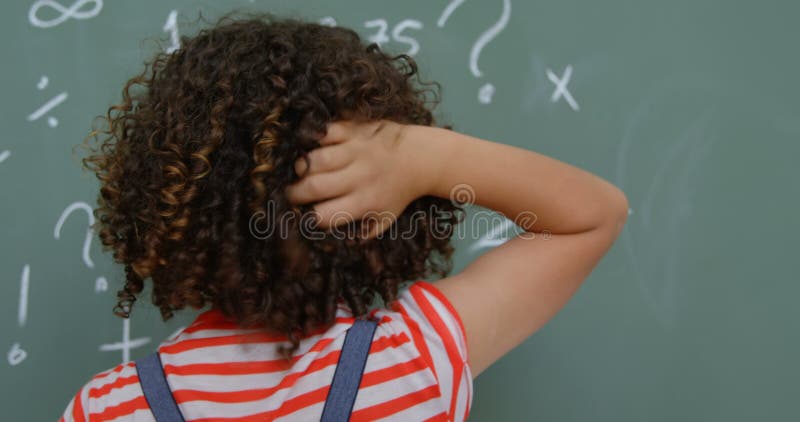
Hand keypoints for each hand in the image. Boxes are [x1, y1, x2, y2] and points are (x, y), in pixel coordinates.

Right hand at [286, 119, 424, 238]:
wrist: (423, 158)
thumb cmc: (400, 191)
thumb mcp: (387, 218)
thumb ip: (364, 233)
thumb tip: (338, 244)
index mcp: (365, 202)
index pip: (325, 215)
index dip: (308, 217)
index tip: (301, 215)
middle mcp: (359, 177)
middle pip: (314, 186)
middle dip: (294, 192)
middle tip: (290, 193)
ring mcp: (357, 151)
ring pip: (317, 158)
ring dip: (301, 165)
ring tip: (299, 171)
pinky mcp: (357, 130)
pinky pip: (327, 131)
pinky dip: (313, 137)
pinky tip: (309, 146)